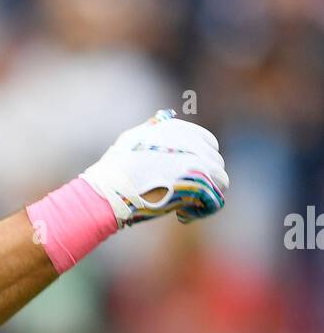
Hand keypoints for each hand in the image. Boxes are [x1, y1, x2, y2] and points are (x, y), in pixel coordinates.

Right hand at [81, 109, 228, 225]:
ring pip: (221, 179)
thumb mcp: (131, 138)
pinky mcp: (200, 182)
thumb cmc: (114, 170)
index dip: (202, 161)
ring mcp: (197, 161)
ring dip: (205, 194)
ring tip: (185, 205)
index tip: (187, 177)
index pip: (208, 142)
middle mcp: (191, 141)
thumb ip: (152, 128)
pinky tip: (183, 214)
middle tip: (184, 194)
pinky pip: (217, 197)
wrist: (110, 191)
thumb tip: (165, 118)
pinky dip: (203, 209)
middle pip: (216, 161)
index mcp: (176, 129)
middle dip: (204, 180)